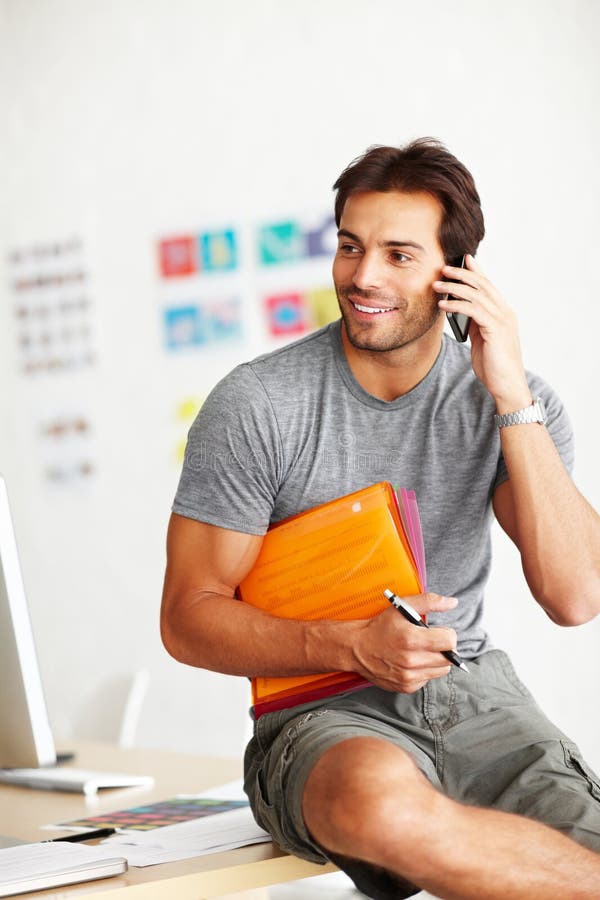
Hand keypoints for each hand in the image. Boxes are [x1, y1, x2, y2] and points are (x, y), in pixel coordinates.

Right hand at [351, 593, 458, 693]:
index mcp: (411, 639)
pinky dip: (425, 670)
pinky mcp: (406, 687)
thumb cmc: (380, 627)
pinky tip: (413, 662)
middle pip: (448, 659)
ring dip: (436, 660)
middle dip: (443, 648)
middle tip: (431, 641)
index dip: (447, 634)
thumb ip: (429, 602)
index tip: (439, 632)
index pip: (449, 642)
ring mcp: (409, 676)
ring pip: (441, 671)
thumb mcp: (401, 607)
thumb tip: (452, 602)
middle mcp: (411, 661)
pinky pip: (428, 679)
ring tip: (422, 651)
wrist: (357, 648)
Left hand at [435, 255, 530, 410]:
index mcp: (503, 314)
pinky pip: (473, 311)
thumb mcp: (481, 340)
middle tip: (444, 268)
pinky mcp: (495, 329)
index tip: (465, 259)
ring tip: (437, 285)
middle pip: (482, 286)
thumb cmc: (494, 365)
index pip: (489, 286)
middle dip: (462, 274)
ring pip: (476, 295)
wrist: (506, 385)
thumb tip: (459, 312)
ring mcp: (502, 320)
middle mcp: (505, 313)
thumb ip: (475, 324)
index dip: (477, 272)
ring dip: (454, 288)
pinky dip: (456, 305)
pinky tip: (443, 305)